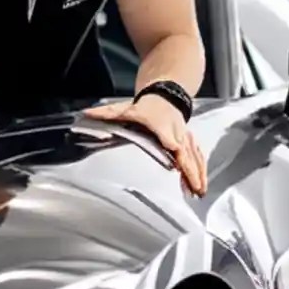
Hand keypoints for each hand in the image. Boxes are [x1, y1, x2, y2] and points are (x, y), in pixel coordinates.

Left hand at [83, 94, 207, 196]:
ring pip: (195, 156)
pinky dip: (201, 170)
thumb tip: (86, 113)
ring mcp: (184, 138)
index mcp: (159, 124)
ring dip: (198, 174)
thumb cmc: (145, 107)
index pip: (166, 134)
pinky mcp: (189, 142)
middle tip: (192, 187)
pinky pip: (198, 156)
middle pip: (185, 151)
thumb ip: (106, 114)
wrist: (165, 97)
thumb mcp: (124, 109)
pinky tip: (201, 184)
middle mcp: (175, 132)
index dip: (172, 141)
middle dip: (190, 169)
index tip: (174, 149)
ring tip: (199, 191)